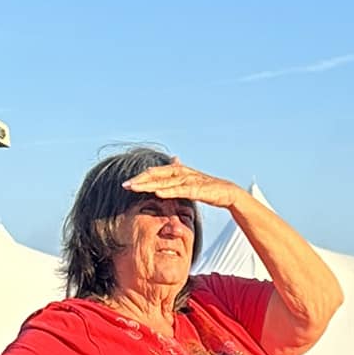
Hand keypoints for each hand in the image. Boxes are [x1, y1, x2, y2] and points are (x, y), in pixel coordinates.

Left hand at [122, 158, 243, 210]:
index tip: (127, 183)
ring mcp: (188, 180)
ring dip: (149, 185)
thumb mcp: (191, 181)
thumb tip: (173, 162)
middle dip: (140, 180)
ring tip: (135, 188)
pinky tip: (157, 193)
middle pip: (156, 175)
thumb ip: (179, 175)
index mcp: (177, 171)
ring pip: (164, 182)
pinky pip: (179, 190)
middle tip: (125, 185)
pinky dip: (168, 191)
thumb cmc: (209, 189)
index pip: (155, 173)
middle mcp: (181, 172)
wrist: (228, 193)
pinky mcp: (196, 189)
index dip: (141, 177)